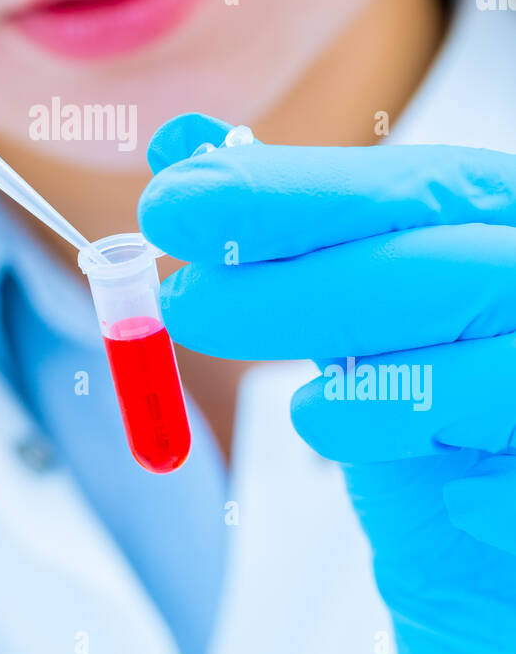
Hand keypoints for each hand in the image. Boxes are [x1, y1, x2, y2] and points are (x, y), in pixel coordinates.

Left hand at [138, 113, 515, 653]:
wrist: (495, 513)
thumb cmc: (426, 387)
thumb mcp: (348, 301)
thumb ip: (279, 225)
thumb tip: (178, 141)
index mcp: (488, 218)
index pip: (398, 187)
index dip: (284, 195)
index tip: (171, 205)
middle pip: (445, 268)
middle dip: (307, 290)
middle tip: (185, 307)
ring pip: (500, 372)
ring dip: (395, 391)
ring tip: (306, 414)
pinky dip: (488, 492)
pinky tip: (446, 501)